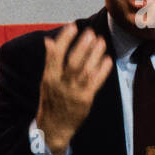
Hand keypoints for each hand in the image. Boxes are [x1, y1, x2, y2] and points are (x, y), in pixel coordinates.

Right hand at [35, 24, 112, 154]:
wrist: (54, 128)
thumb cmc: (51, 100)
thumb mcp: (46, 80)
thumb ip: (50, 61)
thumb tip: (49, 40)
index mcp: (49, 78)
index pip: (55, 55)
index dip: (64, 40)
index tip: (72, 26)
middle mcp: (61, 84)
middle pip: (73, 62)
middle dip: (82, 46)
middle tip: (91, 33)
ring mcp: (74, 93)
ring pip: (86, 71)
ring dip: (95, 55)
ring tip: (101, 42)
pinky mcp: (86, 100)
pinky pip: (95, 82)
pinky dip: (102, 70)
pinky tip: (108, 59)